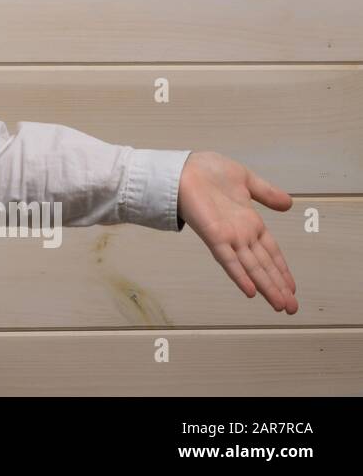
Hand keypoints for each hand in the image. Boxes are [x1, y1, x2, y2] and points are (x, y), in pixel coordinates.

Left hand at [178, 151, 296, 313]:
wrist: (183, 166)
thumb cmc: (207, 171)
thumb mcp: (245, 179)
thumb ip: (266, 193)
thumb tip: (288, 203)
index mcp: (250, 222)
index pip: (271, 251)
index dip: (282, 269)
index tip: (292, 287)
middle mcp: (241, 234)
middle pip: (264, 265)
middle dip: (279, 287)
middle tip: (292, 308)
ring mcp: (228, 237)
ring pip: (252, 267)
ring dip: (267, 287)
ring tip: (281, 306)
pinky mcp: (213, 235)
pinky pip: (228, 259)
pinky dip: (240, 275)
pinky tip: (251, 291)